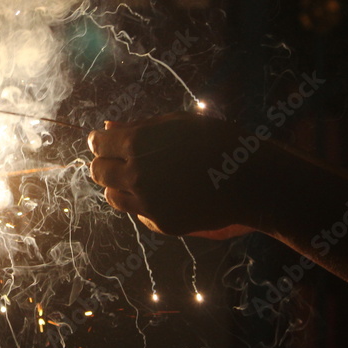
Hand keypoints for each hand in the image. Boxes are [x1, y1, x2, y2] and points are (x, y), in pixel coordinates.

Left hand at [87, 112, 257, 237]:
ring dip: (119, 184)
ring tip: (143, 176)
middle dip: (105, 163)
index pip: (97, 144)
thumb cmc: (216, 141)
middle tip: (121, 158)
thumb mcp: (176, 124)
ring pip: (112, 196)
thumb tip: (108, 127)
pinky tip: (164, 191)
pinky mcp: (161, 223)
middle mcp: (136, 175)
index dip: (100, 141)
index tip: (107, 141)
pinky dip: (142, 202)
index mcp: (137, 144)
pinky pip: (137, 212)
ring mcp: (148, 203)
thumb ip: (138, 127)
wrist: (250, 180)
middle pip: (98, 172)